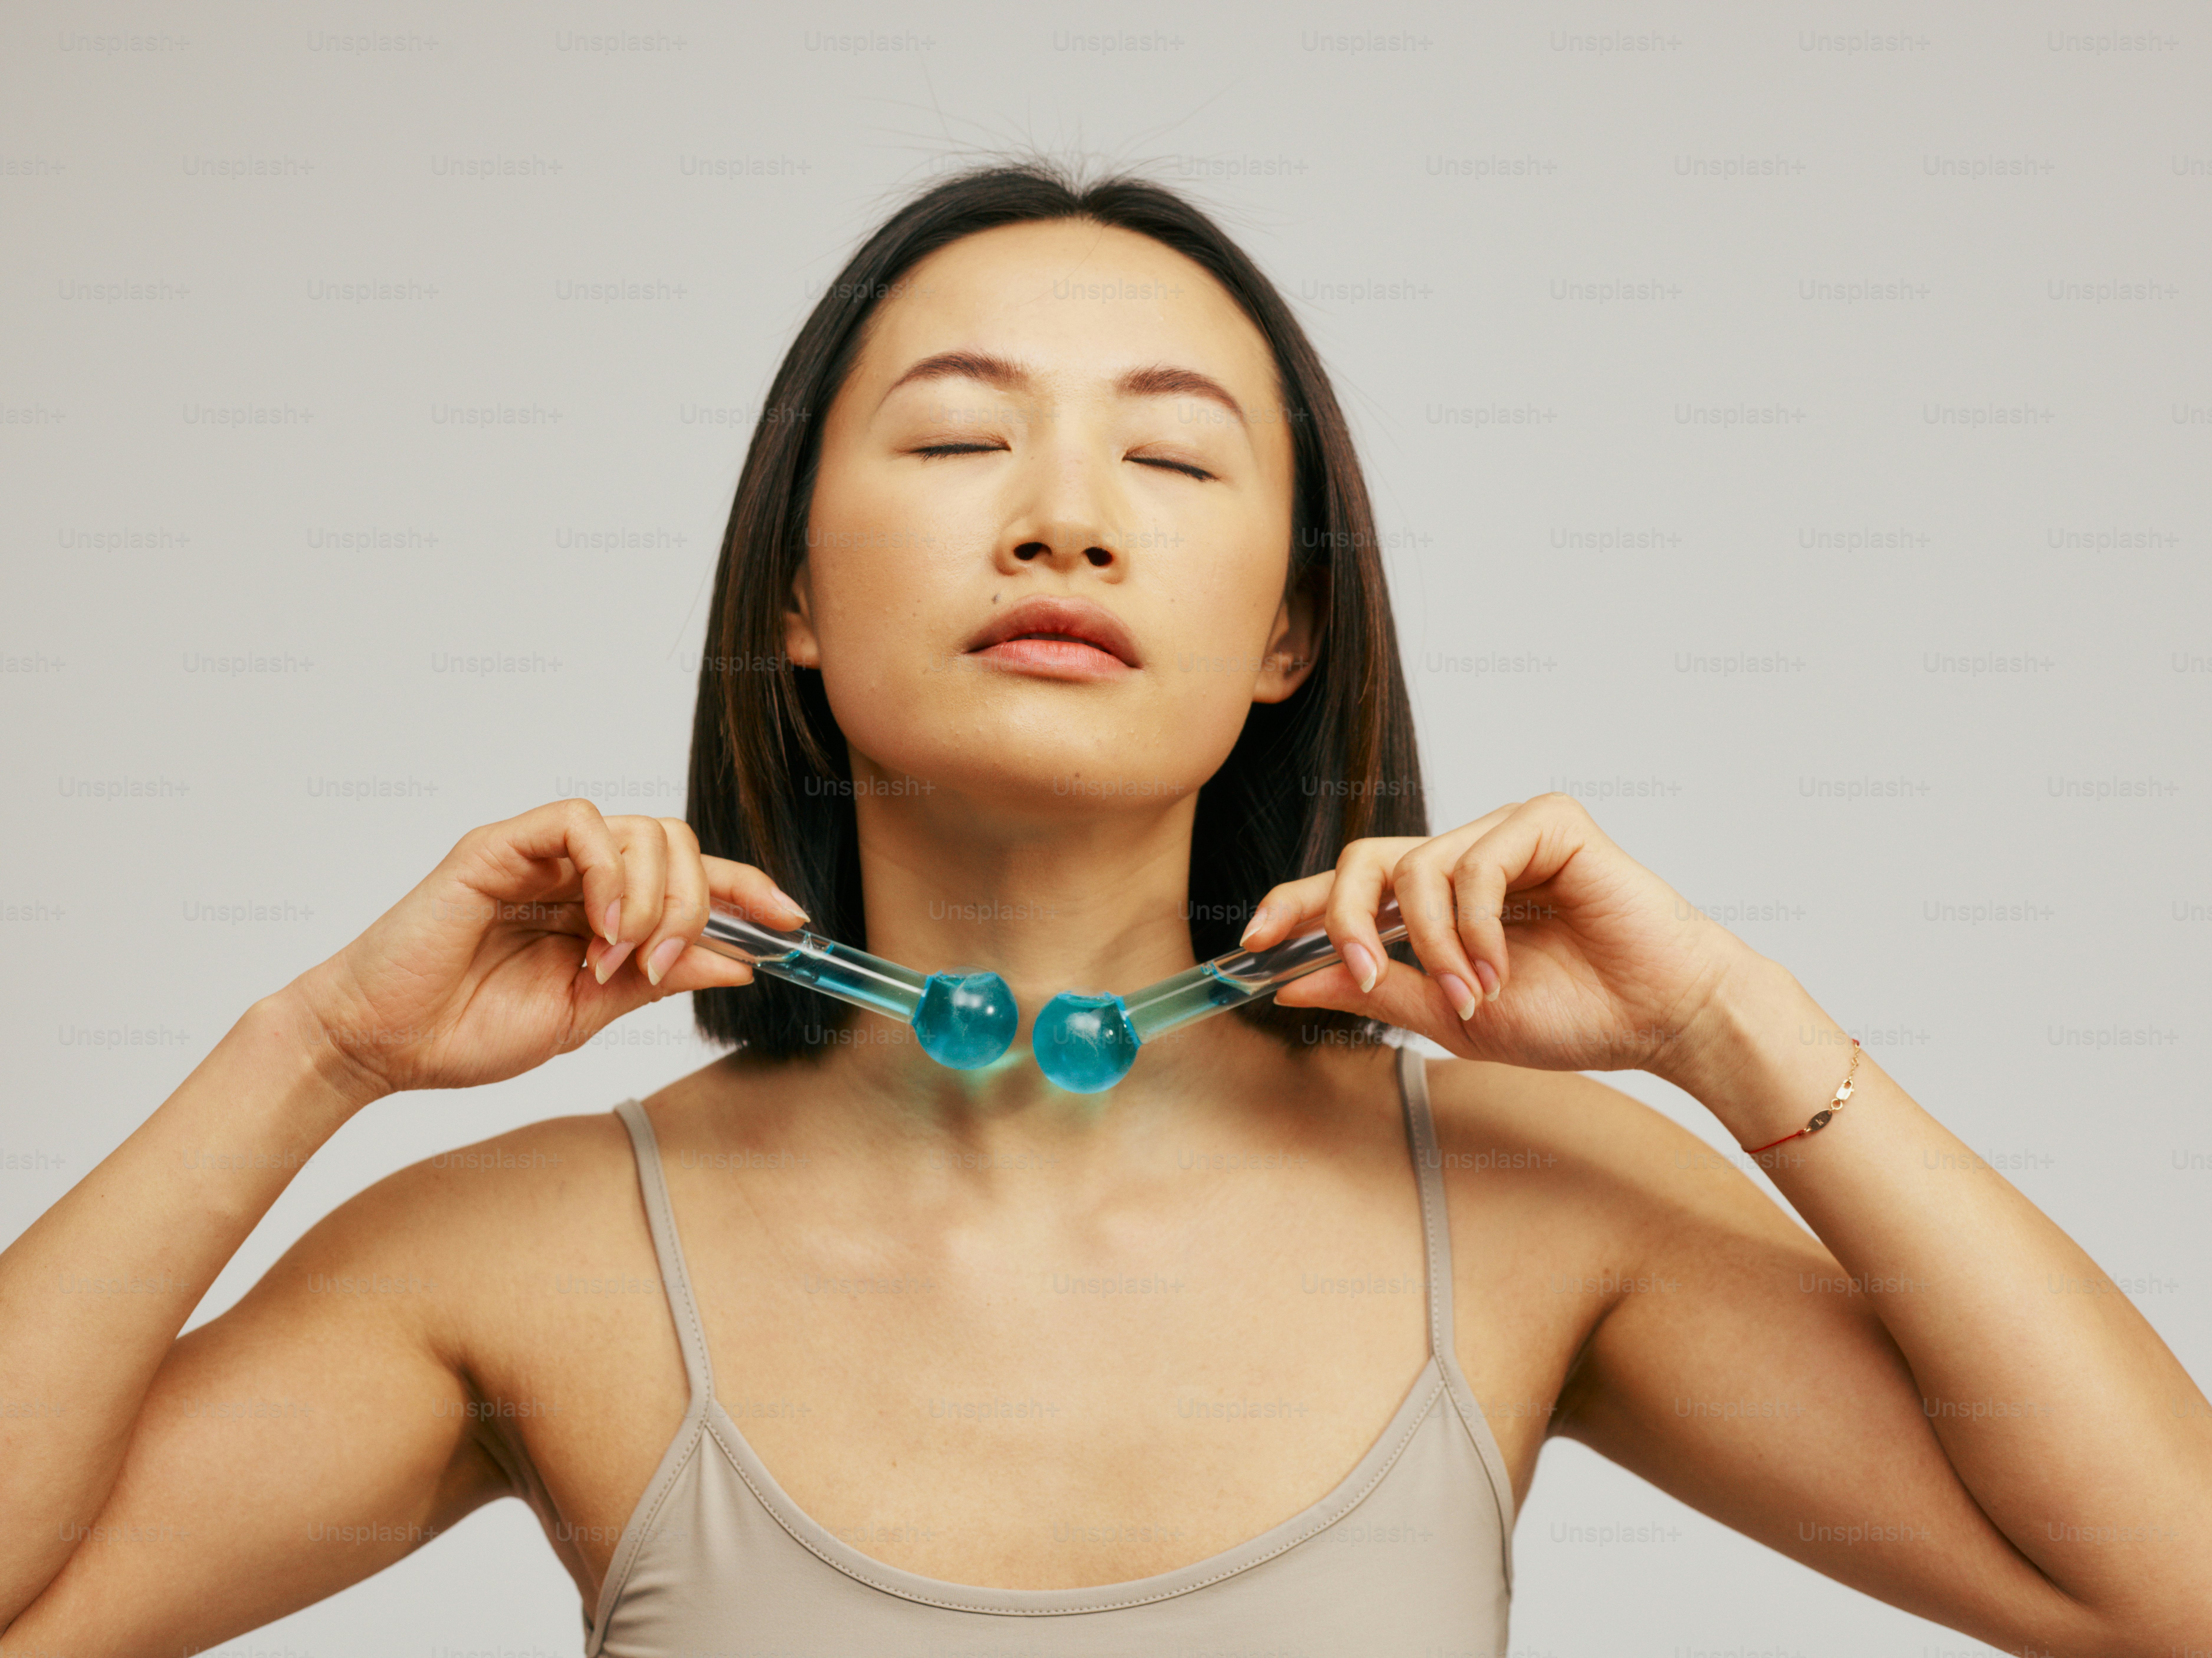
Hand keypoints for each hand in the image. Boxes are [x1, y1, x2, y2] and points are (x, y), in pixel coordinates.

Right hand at [281, 798, 805, 1101]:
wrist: (387, 1043)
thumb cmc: (470, 1027)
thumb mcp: (589, 1009)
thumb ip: (660, 978)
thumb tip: (740, 961)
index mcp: (600, 908)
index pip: (692, 876)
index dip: (748, 890)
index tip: (792, 922)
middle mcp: (576, 871)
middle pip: (679, 844)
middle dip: (698, 901)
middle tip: (665, 961)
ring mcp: (538, 854)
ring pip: (641, 829)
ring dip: (653, 896)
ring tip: (621, 954)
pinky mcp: (498, 845)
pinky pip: (577, 821)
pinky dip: (608, 870)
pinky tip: (600, 923)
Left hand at [1253, 793, 1766, 1079]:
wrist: (1658, 1017)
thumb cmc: (1571, 1015)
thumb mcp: (1451, 1018)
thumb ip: (1377, 992)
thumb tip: (1292, 982)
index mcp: (1439, 901)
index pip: (1348, 886)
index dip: (1293, 905)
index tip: (1249, 941)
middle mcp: (1465, 856)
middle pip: (1363, 859)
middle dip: (1346, 918)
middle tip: (1364, 974)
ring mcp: (1505, 833)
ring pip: (1417, 866)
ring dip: (1433, 945)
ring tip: (1474, 994)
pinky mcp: (1547, 822)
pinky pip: (1476, 860)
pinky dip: (1476, 925)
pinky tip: (1503, 966)